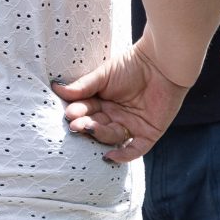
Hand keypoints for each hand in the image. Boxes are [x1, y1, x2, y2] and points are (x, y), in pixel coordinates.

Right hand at [54, 35, 191, 165]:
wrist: (162, 63)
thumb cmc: (132, 65)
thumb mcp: (103, 76)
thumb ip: (83, 86)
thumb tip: (57, 89)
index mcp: (104, 103)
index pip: (87, 112)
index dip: (78, 113)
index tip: (68, 112)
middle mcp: (116, 116)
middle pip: (97, 126)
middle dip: (85, 126)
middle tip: (75, 124)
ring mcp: (132, 126)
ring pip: (112, 137)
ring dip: (99, 134)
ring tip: (89, 127)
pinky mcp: (149, 133)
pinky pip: (135, 149)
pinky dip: (123, 155)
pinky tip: (110, 156)